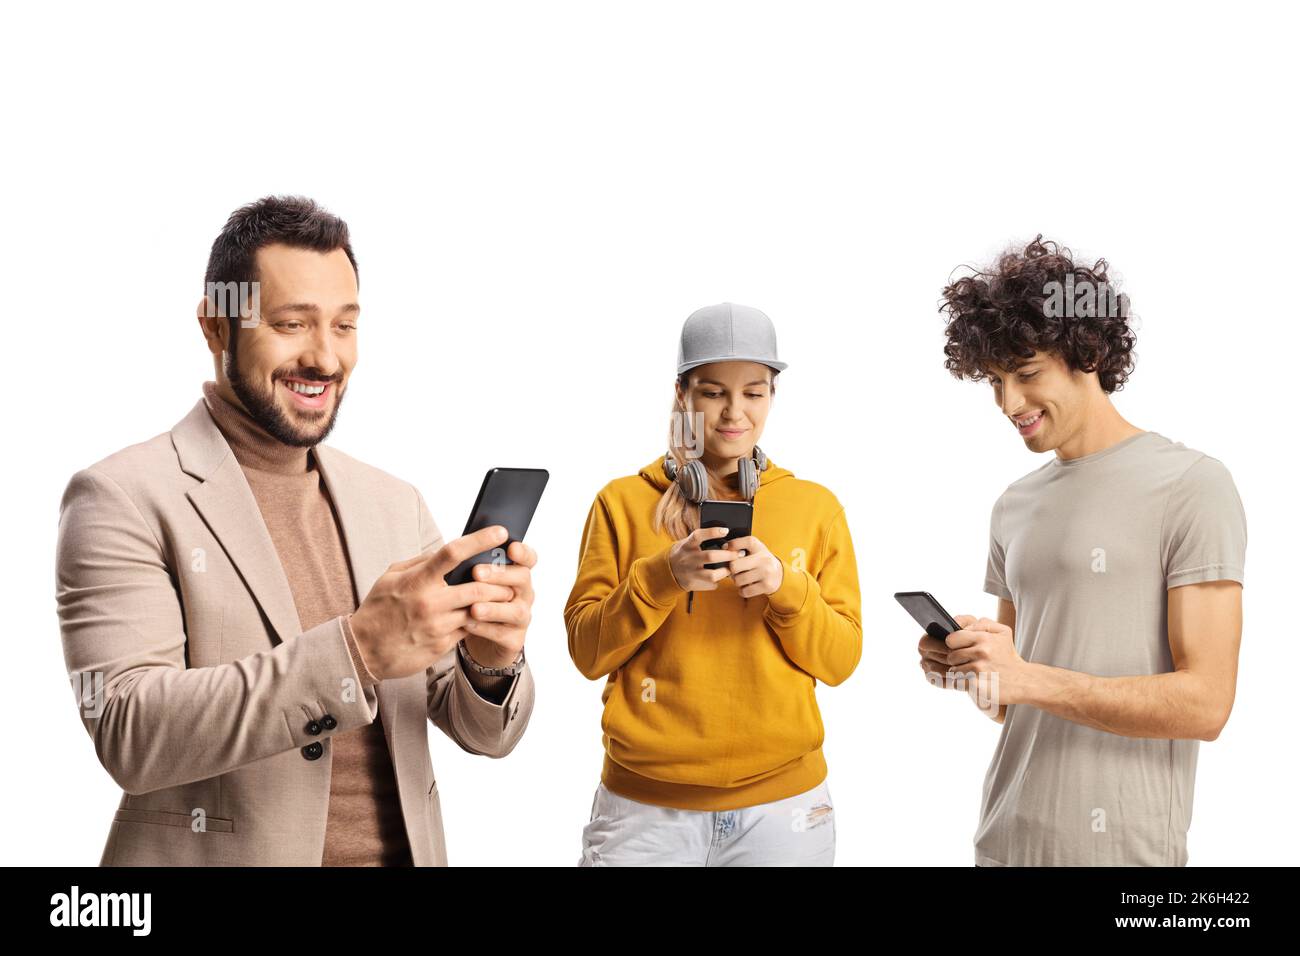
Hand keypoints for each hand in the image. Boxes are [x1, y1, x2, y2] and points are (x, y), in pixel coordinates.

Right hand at [349, 526, 515, 680]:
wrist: (363, 651)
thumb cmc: (378, 609)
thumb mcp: (391, 577)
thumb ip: (420, 562)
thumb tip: (445, 551)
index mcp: (417, 581)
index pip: (453, 553)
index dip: (480, 540)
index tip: (500, 532)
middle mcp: (429, 603)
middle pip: (477, 587)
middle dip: (499, 581)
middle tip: (511, 574)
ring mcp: (436, 626)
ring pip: (478, 610)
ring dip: (494, 602)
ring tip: (506, 594)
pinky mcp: (441, 646)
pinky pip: (469, 630)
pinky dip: (479, 620)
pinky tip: (485, 615)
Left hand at [462, 539, 535, 666]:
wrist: (481, 639)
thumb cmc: (477, 601)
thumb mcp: (476, 582)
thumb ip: (475, 566)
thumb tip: (456, 548)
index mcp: (517, 574)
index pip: (529, 558)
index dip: (523, 552)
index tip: (510, 547)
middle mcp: (524, 593)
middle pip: (522, 578)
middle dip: (499, 575)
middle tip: (476, 572)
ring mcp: (521, 617)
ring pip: (515, 610)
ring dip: (493, 608)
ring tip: (473, 608)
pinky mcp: (514, 639)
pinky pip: (503, 634)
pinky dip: (485, 629)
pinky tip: (468, 625)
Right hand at [667, 526, 741, 591]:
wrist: (668, 570)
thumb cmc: (686, 553)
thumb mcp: (688, 543)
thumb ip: (702, 540)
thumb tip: (726, 535)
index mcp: (687, 545)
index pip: (698, 536)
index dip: (712, 532)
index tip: (726, 530)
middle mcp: (688, 558)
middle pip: (710, 556)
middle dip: (728, 555)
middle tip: (739, 553)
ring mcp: (690, 572)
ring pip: (712, 575)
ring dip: (725, 572)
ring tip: (731, 568)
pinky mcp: (693, 584)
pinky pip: (710, 584)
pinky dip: (718, 581)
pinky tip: (720, 577)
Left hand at [722, 535, 782, 598]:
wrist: (779, 575)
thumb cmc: (760, 561)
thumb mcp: (754, 550)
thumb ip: (740, 547)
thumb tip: (723, 548)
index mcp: (759, 547)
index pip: (746, 542)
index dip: (732, 545)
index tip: (726, 548)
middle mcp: (764, 559)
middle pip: (735, 566)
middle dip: (732, 570)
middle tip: (735, 571)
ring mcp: (766, 573)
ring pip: (738, 580)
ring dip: (737, 581)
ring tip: (743, 578)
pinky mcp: (767, 586)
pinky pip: (745, 591)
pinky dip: (742, 591)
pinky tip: (747, 587)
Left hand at [918, 614, 1023, 711]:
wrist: (1025, 682)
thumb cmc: (1008, 657)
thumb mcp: (1002, 632)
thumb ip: (982, 624)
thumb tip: (960, 626)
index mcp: (985, 638)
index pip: (952, 639)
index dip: (955, 645)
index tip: (961, 649)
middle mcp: (982, 652)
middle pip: (951, 656)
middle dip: (958, 661)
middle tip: (971, 663)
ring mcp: (979, 669)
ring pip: (953, 671)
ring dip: (961, 674)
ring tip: (976, 674)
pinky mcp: (977, 685)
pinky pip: (957, 683)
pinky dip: (963, 684)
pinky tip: (975, 683)